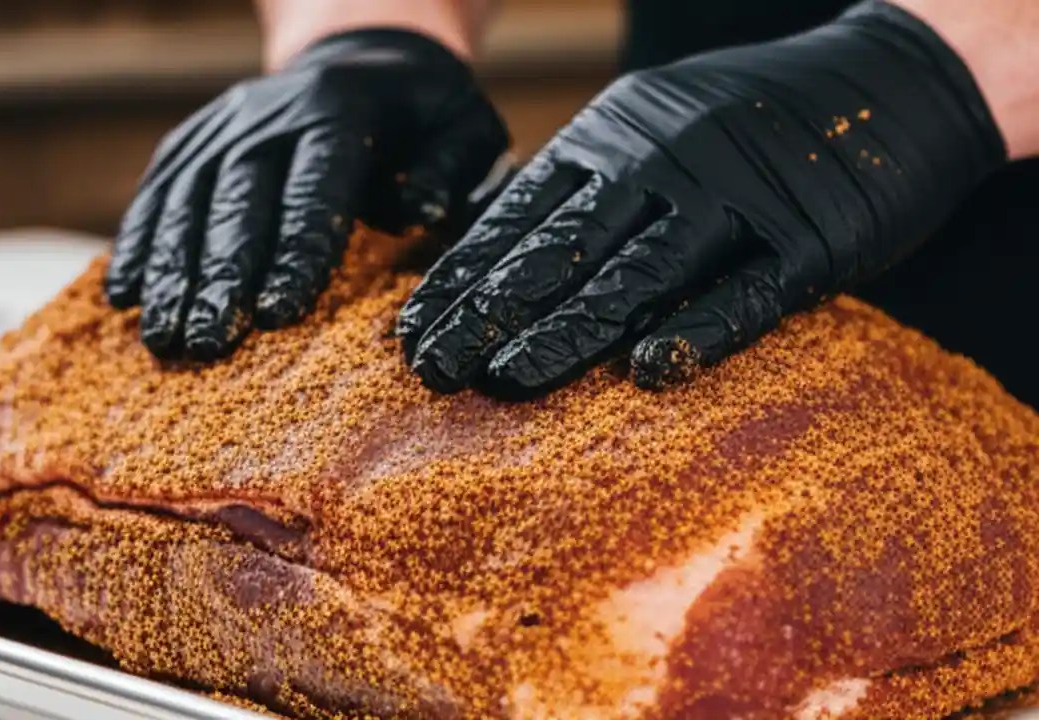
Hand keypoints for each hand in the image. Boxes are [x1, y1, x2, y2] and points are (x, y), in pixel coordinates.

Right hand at [107, 29, 506, 359]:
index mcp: (339, 113)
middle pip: (236, 196)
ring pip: (186, 197)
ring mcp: (224, 122)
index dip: (294, 250)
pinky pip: (157, 189)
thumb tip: (417, 212)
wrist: (363, 57)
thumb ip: (447, 173)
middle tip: (206, 341)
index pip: (313, 186)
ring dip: (170, 270)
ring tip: (163, 336)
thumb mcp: (464, 132)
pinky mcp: (193, 138)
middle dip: (218, 274)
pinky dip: (138, 241)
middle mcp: (270, 113)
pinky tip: (122, 296)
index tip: (276, 314)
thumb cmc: (424, 118)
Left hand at [399, 0, 1004, 395]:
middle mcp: (664, 162)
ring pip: (638, 273)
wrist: (889, 77)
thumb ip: (579, 179)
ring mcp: (737, 198)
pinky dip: (698, 332)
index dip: (462, 276)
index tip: (410, 331)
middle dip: (488, 312)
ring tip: (506, 380)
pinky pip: (747, 294)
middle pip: (561, 248)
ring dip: (568, 331)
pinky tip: (650, 373)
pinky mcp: (809, 240)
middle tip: (432, 370)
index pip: (519, 214)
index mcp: (616, 135)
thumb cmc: (743, 117)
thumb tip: (488, 244)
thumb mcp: (647, 122)